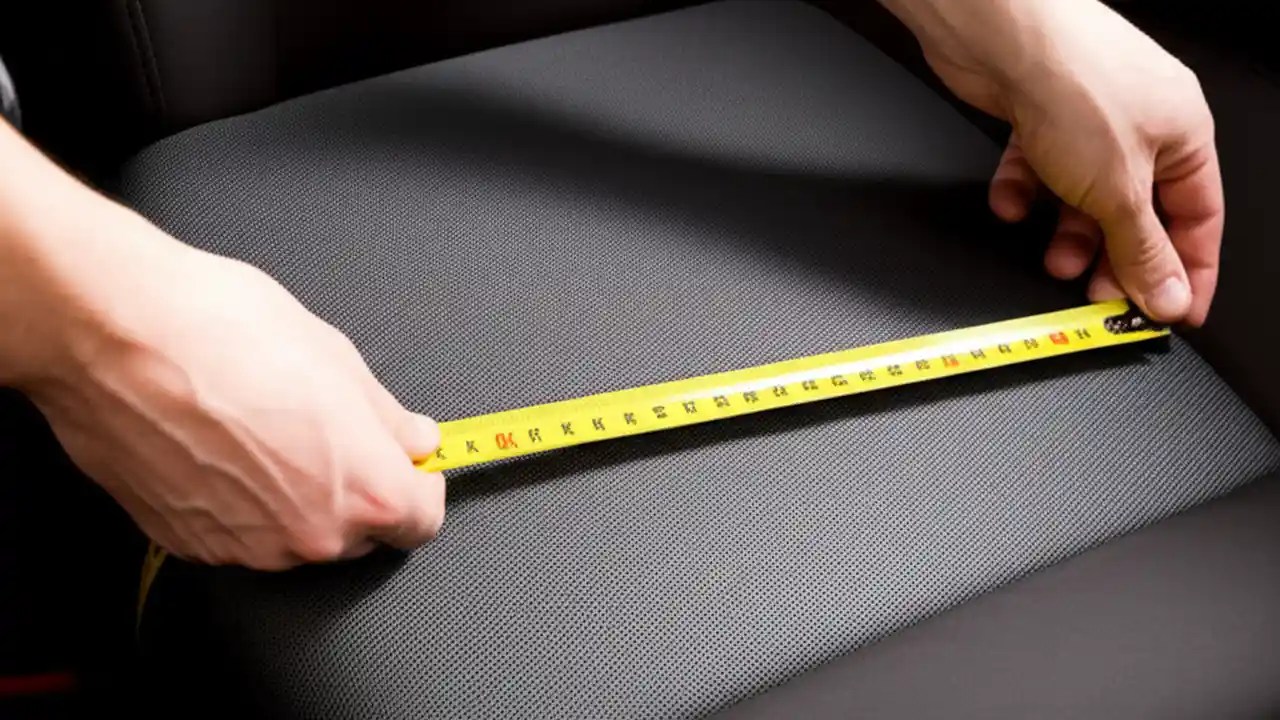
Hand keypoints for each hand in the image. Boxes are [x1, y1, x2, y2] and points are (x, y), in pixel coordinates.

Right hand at [16, 204, 445, 569]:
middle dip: (358, 490)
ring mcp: (247, 547)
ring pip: (299, 535)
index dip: (418, 483)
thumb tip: (412, 437)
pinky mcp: (191, 544)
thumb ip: (387, 417)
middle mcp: (309, 535)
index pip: (422, 520)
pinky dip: (243, 504)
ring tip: (263, 430)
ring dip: (297, 498)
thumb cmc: (223, 333)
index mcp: (364, 491)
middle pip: (362, 532)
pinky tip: (223, 449)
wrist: (115, 335)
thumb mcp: (338, 359)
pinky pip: (242, 534)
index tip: (406, 461)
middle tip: (327, 432)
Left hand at [883, 0, 1222, 324]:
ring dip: (1068, 233)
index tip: (1173, 314)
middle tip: (1098, 297)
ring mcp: (1088, 120)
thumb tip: (1170, 295)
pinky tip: (1011, 201)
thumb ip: (1143, 249)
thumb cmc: (1074, 85)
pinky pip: (1038, 169)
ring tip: (1054, 259)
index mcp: (1183, 135)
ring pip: (1084, 196)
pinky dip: (1023, 192)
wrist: (1002, 36)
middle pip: (1137, 213)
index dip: (1188, 272)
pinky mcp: (1038, 117)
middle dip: (1117, 258)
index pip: (1199, 219)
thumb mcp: (1118, 190)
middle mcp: (1140, 125)